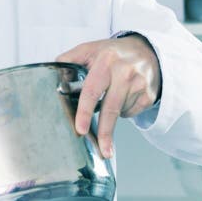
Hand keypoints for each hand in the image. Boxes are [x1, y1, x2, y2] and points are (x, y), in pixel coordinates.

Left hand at [56, 35, 160, 158]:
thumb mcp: (89, 50)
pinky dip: (123, 111)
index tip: (81, 129)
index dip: (84, 111)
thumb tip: (53, 78)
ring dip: (110, 115)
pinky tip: (124, 97)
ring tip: (111, 98)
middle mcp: (124, 71)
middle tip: (102, 151)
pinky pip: (131, 113)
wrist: (147, 51)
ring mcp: (139, 84)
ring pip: (120, 113)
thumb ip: (69, 60)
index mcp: (105, 60)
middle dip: (104, 132)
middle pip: (111, 109)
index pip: (92, 90)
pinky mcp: (149, 96)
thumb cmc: (112, 53)